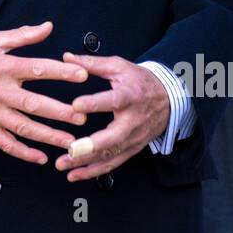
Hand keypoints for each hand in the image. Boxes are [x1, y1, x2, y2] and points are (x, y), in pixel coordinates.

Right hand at [0, 21, 89, 164]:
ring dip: (48, 136)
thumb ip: (23, 35)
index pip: (37, 68)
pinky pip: (6, 144)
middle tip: (82, 116)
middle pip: (34, 103)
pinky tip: (41, 157)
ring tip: (70, 142)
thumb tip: (48, 27)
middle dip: (60, 112)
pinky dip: (23, 153)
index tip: (82, 75)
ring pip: (23, 127)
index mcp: (4, 66)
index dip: (61, 72)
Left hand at [54, 54, 169, 181]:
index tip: (75, 105)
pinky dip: (93, 172)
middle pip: (113, 137)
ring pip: (110, 155)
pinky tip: (75, 175)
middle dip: (89, 146)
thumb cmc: (140, 82)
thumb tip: (67, 57)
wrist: (168, 100)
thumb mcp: (119, 67)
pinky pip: (112, 164)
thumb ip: (92, 64)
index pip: (112, 101)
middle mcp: (132, 120)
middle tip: (69, 150)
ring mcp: (133, 138)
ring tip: (64, 166)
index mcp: (129, 96)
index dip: (94, 103)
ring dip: (86, 164)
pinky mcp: (131, 149)